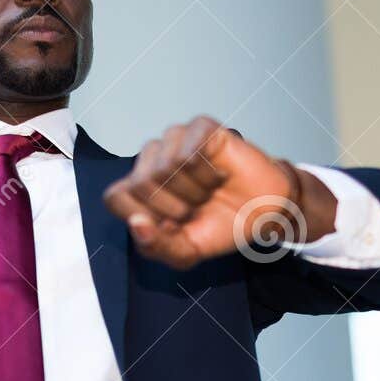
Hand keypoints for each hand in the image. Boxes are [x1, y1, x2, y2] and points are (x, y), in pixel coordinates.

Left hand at [102, 116, 336, 269]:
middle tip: (197, 208)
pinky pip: (188, 153)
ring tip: (208, 192)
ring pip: (164, 167)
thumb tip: (136, 224)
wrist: (265, 212)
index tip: (171, 225)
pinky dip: (206, 175)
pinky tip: (218, 175)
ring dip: (193, 192)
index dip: (143, 216)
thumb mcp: (186, 252)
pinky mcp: (200, 128)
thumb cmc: (222, 226)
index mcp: (140, 189)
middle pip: (140, 184)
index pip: (114, 197)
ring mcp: (175, 140)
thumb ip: (156, 246)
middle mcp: (152, 159)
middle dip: (174, 208)